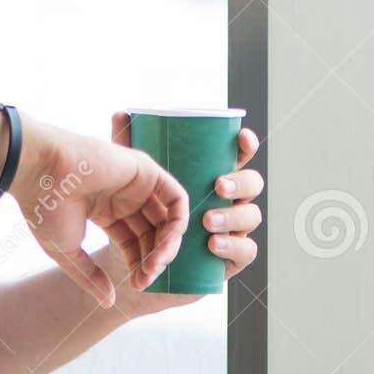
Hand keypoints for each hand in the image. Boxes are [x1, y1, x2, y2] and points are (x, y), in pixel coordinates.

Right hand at [12, 118, 190, 308]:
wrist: (39, 174)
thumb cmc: (44, 209)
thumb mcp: (68, 252)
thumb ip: (91, 277)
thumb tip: (110, 303)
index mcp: (104, 210)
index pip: (134, 241)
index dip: (139, 265)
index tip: (136, 285)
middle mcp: (123, 196)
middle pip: (153, 233)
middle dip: (154, 259)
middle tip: (146, 278)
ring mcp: (135, 182)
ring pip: (167, 218)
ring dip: (167, 246)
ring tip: (155, 265)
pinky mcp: (145, 170)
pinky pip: (176, 198)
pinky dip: (177, 223)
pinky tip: (165, 244)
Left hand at [110, 114, 262, 282]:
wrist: (142, 260)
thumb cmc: (146, 212)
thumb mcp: (139, 180)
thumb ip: (132, 147)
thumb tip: (120, 113)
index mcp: (215, 175)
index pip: (238, 156)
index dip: (245, 144)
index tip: (241, 137)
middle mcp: (231, 199)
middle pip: (252, 184)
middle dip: (240, 183)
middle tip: (218, 186)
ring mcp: (235, 227)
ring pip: (251, 216)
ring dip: (231, 217)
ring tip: (207, 221)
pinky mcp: (231, 256)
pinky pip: (246, 250)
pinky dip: (232, 247)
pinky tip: (212, 246)